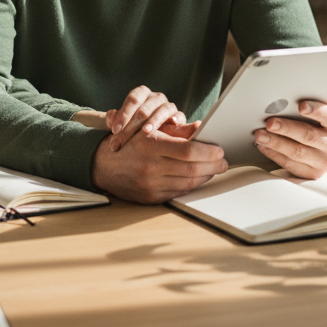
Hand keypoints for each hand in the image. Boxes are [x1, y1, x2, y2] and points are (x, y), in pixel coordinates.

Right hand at [91, 123, 226, 203]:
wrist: (102, 166)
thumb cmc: (129, 144)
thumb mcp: (149, 130)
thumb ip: (177, 131)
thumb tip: (202, 128)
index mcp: (150, 145)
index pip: (188, 151)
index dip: (208, 152)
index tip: (219, 150)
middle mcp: (149, 167)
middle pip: (192, 169)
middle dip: (213, 166)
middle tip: (223, 161)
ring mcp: (150, 185)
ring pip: (188, 183)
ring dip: (206, 176)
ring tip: (214, 169)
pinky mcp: (151, 198)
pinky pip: (179, 193)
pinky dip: (192, 185)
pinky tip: (198, 178)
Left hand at [104, 85, 186, 150]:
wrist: (152, 135)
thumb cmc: (132, 127)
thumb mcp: (121, 123)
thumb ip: (113, 120)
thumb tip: (111, 118)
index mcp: (141, 93)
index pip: (133, 99)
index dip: (123, 114)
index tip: (114, 130)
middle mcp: (156, 97)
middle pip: (144, 108)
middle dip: (131, 127)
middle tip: (121, 142)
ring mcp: (169, 106)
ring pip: (163, 109)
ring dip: (154, 121)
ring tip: (145, 131)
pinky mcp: (179, 117)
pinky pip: (180, 116)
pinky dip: (177, 119)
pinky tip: (173, 124)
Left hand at [253, 99, 326, 179]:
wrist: (323, 149)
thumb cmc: (319, 124)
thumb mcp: (324, 110)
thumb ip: (325, 97)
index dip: (316, 110)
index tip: (301, 106)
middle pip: (308, 135)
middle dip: (286, 128)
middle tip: (270, 122)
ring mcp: (324, 162)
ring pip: (297, 152)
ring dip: (275, 143)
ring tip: (260, 135)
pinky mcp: (312, 173)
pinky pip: (290, 164)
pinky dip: (274, 154)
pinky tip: (264, 146)